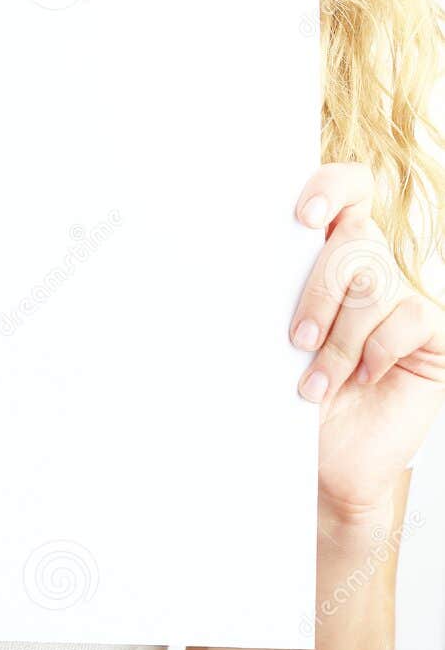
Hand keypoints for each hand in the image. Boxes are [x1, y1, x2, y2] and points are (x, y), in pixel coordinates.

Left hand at [288, 161, 444, 523]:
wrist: (325, 462)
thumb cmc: (290, 394)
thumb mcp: (269, 338)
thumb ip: (269, 291)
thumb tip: (225, 255)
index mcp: (329, 252)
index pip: (349, 188)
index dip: (331, 188)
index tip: (302, 216)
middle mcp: (372, 266)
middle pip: (356, 238)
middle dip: (319, 291)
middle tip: (296, 339)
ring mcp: (404, 297)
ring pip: (376, 282)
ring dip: (339, 338)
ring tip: (316, 382)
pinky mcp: (430, 333)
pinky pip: (406, 318)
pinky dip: (375, 351)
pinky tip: (362, 377)